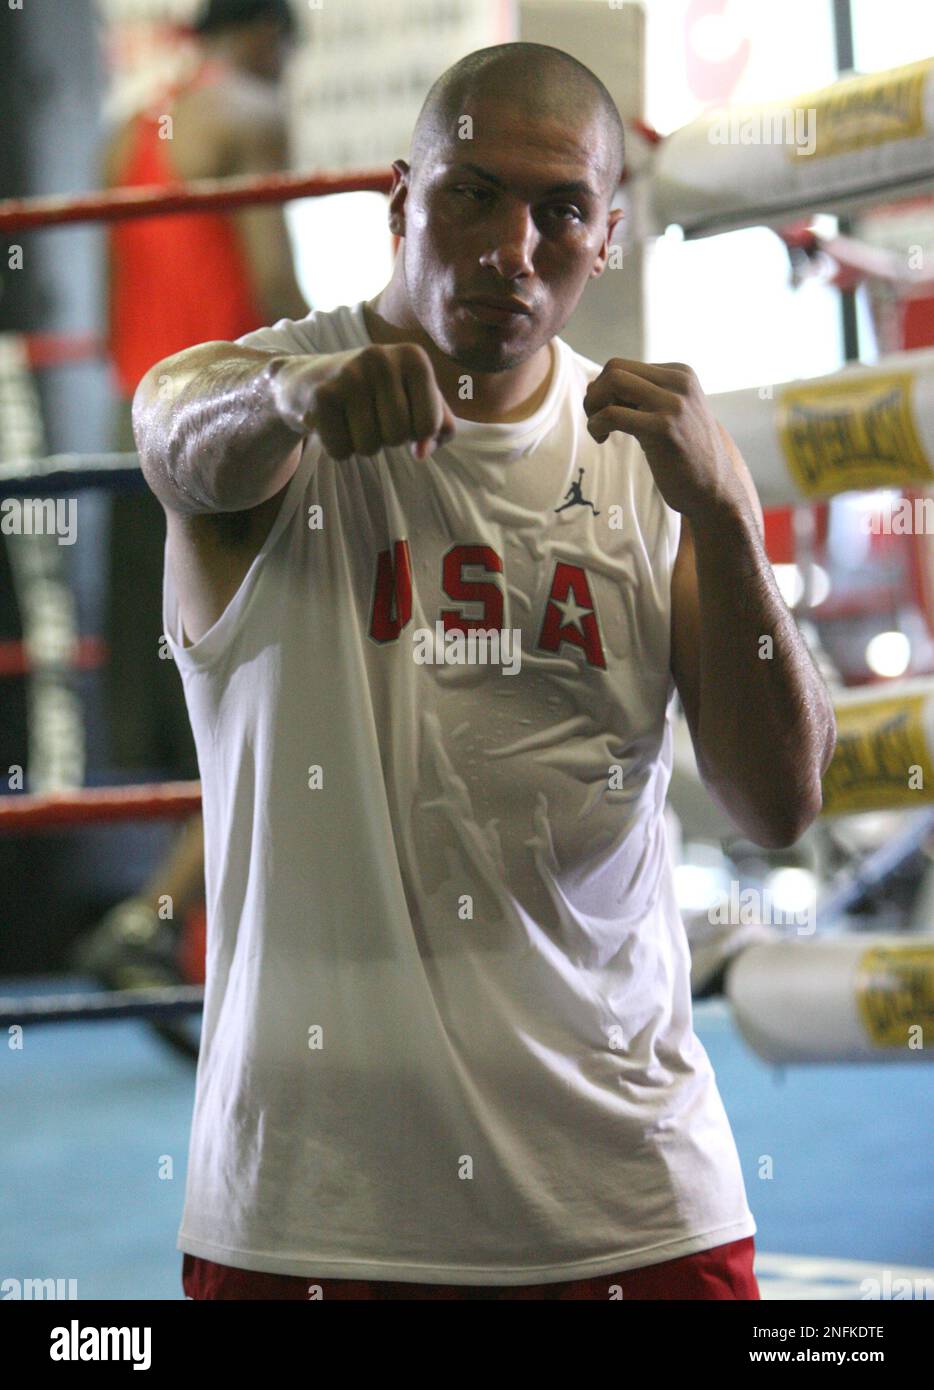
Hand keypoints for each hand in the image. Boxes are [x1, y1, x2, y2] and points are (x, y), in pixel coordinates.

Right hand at [271, 343, 455, 461]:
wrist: (311, 378)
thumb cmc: (376, 394)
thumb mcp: (415, 400)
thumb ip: (438, 427)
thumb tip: (422, 452)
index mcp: (413, 357)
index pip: (430, 425)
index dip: (416, 433)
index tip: (402, 414)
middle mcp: (381, 358)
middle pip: (399, 436)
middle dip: (388, 439)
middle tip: (372, 416)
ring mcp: (349, 375)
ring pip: (370, 447)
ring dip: (362, 445)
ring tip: (353, 419)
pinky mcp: (322, 396)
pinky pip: (341, 450)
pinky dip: (338, 448)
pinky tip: (334, 424)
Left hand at [583, 358, 741, 519]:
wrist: (714, 489)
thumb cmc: (685, 456)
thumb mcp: (667, 415)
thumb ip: (638, 398)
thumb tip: (593, 384)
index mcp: (680, 374)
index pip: (624, 366)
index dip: (605, 391)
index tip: (608, 416)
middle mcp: (679, 382)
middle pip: (615, 368)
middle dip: (594, 394)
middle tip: (596, 420)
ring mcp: (673, 403)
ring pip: (613, 381)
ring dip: (592, 406)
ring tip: (599, 430)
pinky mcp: (663, 428)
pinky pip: (612, 414)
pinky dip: (596, 424)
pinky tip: (601, 439)